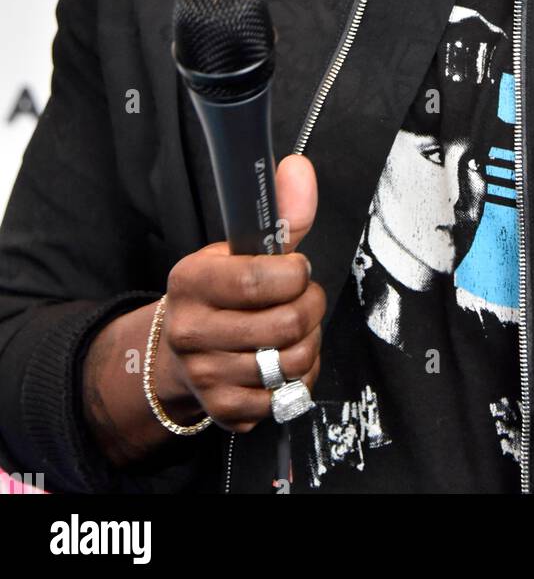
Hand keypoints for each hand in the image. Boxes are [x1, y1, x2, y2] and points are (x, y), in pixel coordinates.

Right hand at [156, 154, 324, 432]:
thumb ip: (281, 211)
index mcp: (191, 280)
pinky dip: (298, 377)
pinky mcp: (223, 410)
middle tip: (304, 298)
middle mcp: (191, 330)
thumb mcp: (241, 247)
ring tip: (295, 328)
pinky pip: (286, 396)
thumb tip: (300, 168)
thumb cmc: (220, 292)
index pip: (258, 280)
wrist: (177, 351)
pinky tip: (282, 359)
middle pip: (285, 324)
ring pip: (291, 361)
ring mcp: (205, 375)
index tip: (297, 269)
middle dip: (311, 307)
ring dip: (308, 341)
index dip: (295, 274)